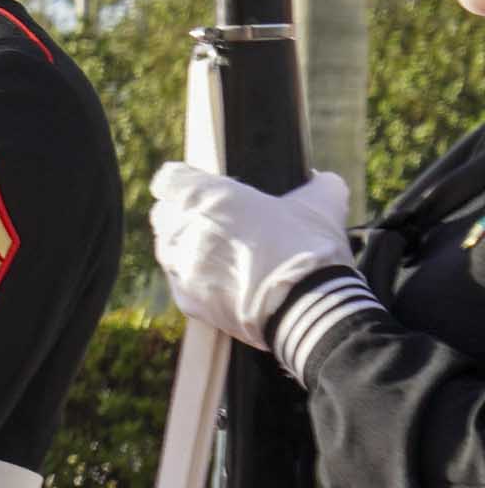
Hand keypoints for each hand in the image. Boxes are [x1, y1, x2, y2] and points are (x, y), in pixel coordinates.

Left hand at [150, 158, 361, 353]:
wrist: (308, 308)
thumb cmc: (311, 248)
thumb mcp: (323, 204)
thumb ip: (317, 183)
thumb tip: (319, 180)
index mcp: (204, 196)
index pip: (171, 179)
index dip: (186, 183)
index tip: (202, 190)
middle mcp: (181, 228)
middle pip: (164, 214)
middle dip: (184, 215)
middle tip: (216, 223)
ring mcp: (179, 266)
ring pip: (167, 249)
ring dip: (186, 248)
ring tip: (221, 254)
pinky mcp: (186, 300)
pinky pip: (180, 282)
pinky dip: (195, 280)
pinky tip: (223, 282)